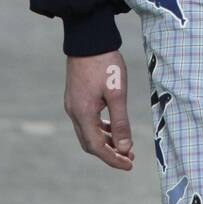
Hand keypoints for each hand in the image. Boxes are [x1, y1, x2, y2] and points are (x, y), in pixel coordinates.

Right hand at [64, 51, 134, 169]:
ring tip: (125, 144)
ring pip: (88, 132)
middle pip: (90, 143)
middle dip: (110, 153)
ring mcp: (73, 104)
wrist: (88, 39)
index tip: (129, 165)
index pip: (97, 147)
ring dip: (106, 141)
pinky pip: (87, 121)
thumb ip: (120, 122)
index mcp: (83, 113)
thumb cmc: (105, 63)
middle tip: (129, 157)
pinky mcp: (76, 97)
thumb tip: (124, 148)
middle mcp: (74, 112)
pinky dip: (100, 128)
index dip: (113, 159)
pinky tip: (113, 127)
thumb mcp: (117, 93)